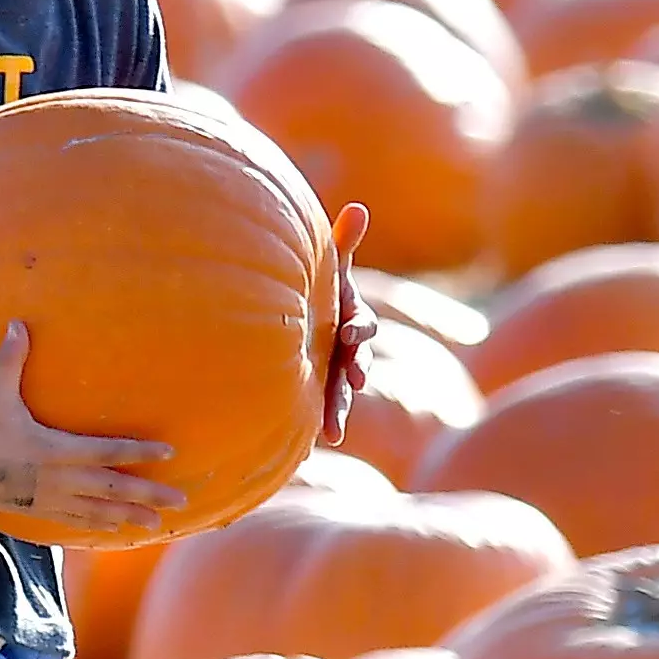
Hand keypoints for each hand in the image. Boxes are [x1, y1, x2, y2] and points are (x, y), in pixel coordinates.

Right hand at [0, 322, 182, 535]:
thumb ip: (10, 360)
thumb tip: (18, 324)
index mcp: (53, 450)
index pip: (106, 451)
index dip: (138, 451)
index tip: (168, 452)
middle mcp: (58, 479)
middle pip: (112, 488)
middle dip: (147, 494)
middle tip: (181, 502)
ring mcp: (49, 499)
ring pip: (98, 511)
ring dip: (129, 516)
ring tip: (157, 524)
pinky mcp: (39, 511)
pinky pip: (75, 521)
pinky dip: (99, 526)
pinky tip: (117, 530)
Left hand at [320, 202, 374, 447]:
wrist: (298, 311)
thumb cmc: (317, 284)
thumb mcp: (329, 266)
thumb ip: (343, 243)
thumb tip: (359, 207)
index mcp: (351, 320)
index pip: (361, 325)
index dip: (359, 329)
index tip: (350, 333)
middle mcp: (345, 350)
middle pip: (355, 365)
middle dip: (354, 375)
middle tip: (354, 383)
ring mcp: (331, 372)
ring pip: (337, 394)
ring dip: (337, 412)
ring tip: (331, 434)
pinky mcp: (314, 389)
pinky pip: (316, 409)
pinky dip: (312, 425)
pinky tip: (304, 451)